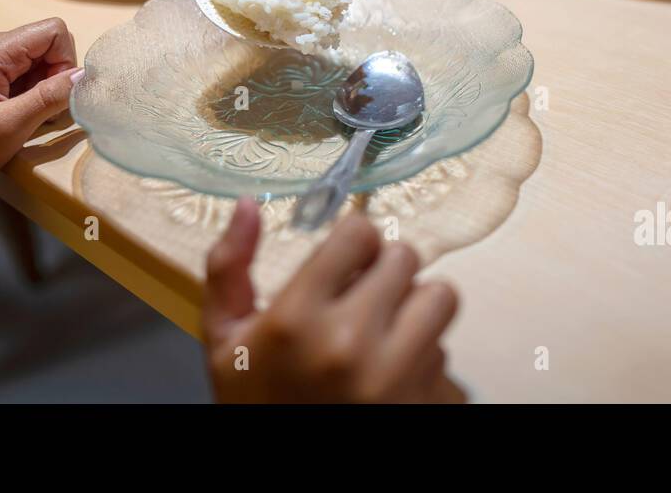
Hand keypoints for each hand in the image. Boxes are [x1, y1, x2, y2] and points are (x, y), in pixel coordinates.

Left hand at [0, 18, 79, 193]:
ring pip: (37, 60)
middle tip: (39, 112)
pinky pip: (22, 72)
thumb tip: (85, 75)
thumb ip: (50, 97)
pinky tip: (14, 115)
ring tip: (23, 118)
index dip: (65, 61)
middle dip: (55, 77)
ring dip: (43, 88)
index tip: (55, 96)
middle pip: (46, 44)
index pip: (53, 31)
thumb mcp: (9, 127)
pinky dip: (29, 93)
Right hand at [203, 200, 465, 402]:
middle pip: (405, 257)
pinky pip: (446, 349)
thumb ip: (227, 269)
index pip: (360, 232)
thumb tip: (250, 205)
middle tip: (360, 299)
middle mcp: (350, 343)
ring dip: (415, 307)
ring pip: (439, 296)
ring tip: (383, 331)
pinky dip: (425, 355)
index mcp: (296, 319)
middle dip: (383, 271)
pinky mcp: (426, 402)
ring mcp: (395, 377)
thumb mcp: (224, 340)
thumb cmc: (254, 404)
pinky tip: (391, 373)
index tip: (341, 263)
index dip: (352, 243)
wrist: (284, 479)